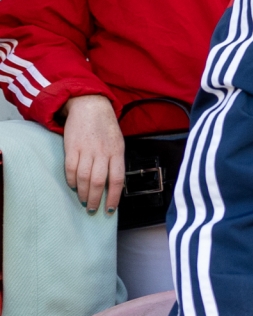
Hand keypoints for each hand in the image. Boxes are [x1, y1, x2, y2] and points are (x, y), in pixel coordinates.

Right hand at [62, 94, 124, 211]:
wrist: (90, 106)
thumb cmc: (105, 127)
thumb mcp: (118, 142)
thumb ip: (115, 161)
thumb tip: (113, 183)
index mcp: (117, 152)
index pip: (117, 180)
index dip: (113, 197)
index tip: (110, 209)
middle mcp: (102, 152)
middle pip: (99, 182)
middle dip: (95, 199)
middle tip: (92, 209)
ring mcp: (86, 150)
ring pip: (84, 178)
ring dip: (83, 193)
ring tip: (83, 201)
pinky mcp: (71, 147)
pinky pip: (70, 168)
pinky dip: (70, 180)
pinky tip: (72, 186)